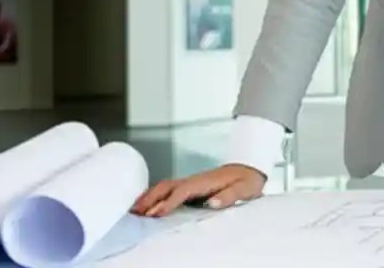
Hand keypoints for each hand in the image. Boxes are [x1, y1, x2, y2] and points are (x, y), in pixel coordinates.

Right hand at [131, 164, 266, 217]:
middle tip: (134, 212)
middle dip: (150, 198)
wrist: (250, 168)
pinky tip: (147, 205)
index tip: (156, 214)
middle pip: (166, 186)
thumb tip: (211, 203)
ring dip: (149, 196)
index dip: (168, 202)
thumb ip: (229, 196)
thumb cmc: (247, 181)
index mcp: (205, 182)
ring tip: (133, 210)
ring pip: (164, 186)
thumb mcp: (244, 189)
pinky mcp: (191, 186)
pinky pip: (169, 189)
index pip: (182, 191)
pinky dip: (155, 196)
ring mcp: (191, 181)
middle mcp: (194, 180)